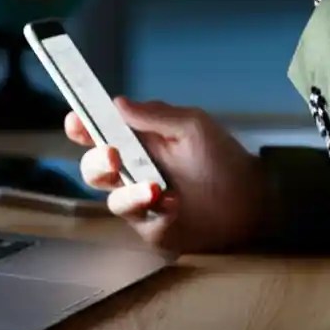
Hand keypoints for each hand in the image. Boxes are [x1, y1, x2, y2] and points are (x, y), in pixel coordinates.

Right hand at [65, 97, 267, 253]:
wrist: (253, 201)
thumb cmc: (224, 158)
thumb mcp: (192, 127)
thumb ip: (155, 115)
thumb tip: (117, 102)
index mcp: (140, 140)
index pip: (100, 132)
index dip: (82, 128)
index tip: (76, 123)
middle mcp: (134, 170)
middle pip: (93, 167)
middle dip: (96, 161)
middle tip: (112, 157)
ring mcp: (141, 201)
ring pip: (111, 197)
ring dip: (128, 192)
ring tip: (156, 190)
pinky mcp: (151, 227)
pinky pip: (136, 220)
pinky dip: (151, 212)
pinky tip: (173, 206)